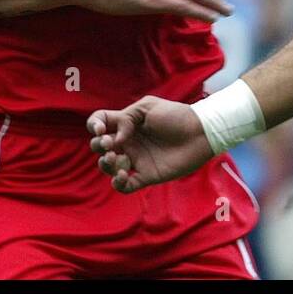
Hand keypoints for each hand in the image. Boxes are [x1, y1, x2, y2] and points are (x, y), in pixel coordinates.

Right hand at [87, 97, 212, 192]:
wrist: (199, 133)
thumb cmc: (176, 116)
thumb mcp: (148, 107)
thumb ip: (126, 118)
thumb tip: (115, 138)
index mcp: (127, 123)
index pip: (100, 123)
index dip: (94, 125)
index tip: (100, 128)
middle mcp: (128, 141)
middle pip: (100, 146)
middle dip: (98, 146)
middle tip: (110, 144)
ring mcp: (136, 159)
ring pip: (109, 167)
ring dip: (106, 164)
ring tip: (116, 158)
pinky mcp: (146, 175)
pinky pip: (124, 186)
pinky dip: (118, 184)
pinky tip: (123, 176)